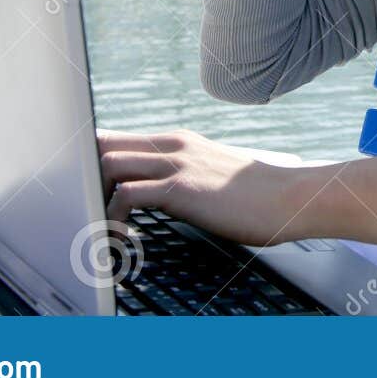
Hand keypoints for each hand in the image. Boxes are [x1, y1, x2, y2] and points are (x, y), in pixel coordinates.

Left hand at [98, 128, 307, 246]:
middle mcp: (172, 144)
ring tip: (103, 229)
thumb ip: (183, 175)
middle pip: (102, 143)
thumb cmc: (257, 195)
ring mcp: (176, 162)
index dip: (93, 162)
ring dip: (94, 199)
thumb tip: (157, 193)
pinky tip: (126, 240)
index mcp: (178, 140)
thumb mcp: (211, 174)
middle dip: (85, 179)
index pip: (117, 137)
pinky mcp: (180, 187)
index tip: (89, 194)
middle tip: (89, 213)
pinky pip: (126, 196)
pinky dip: (114, 220)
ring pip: (106, 164)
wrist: (291, 197)